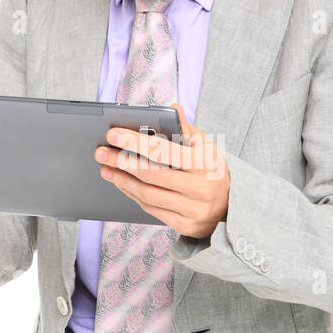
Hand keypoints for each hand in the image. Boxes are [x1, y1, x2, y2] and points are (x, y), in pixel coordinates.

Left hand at [94, 103, 229, 238]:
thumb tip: (173, 106)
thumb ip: (187, 128)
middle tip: (101, 152)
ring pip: (148, 195)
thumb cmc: (212, 168)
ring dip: (123, 181)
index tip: (112, 134)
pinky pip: (152, 210)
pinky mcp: (186, 226)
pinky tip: (122, 184)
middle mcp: (200, 189)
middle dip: (122, 162)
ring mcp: (193, 210)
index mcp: (204, 164)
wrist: (231, 204)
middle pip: (151, 175)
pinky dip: (134, 196)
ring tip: (106, 168)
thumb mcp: (206, 146)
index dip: (135, 142)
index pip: (162, 151)